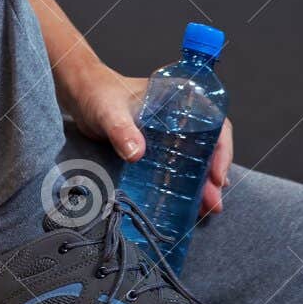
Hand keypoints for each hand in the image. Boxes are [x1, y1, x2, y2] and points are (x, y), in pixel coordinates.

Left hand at [60, 54, 232, 217]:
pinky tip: (189, 203)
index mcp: (180, 99)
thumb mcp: (109, 112)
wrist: (80, 95)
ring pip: (196, 160)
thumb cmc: (97, 94)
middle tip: (214, 203)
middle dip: (214, 176)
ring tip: (206, 209)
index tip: (216, 176)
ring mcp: (170, 133)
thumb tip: (136, 154)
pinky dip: (186, 184)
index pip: (215, 123)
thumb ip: (121, 130)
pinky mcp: (156, 148)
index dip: (222, 150)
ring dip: (203, 184)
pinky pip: (178, 167)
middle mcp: (180, 116)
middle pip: (209, 147)